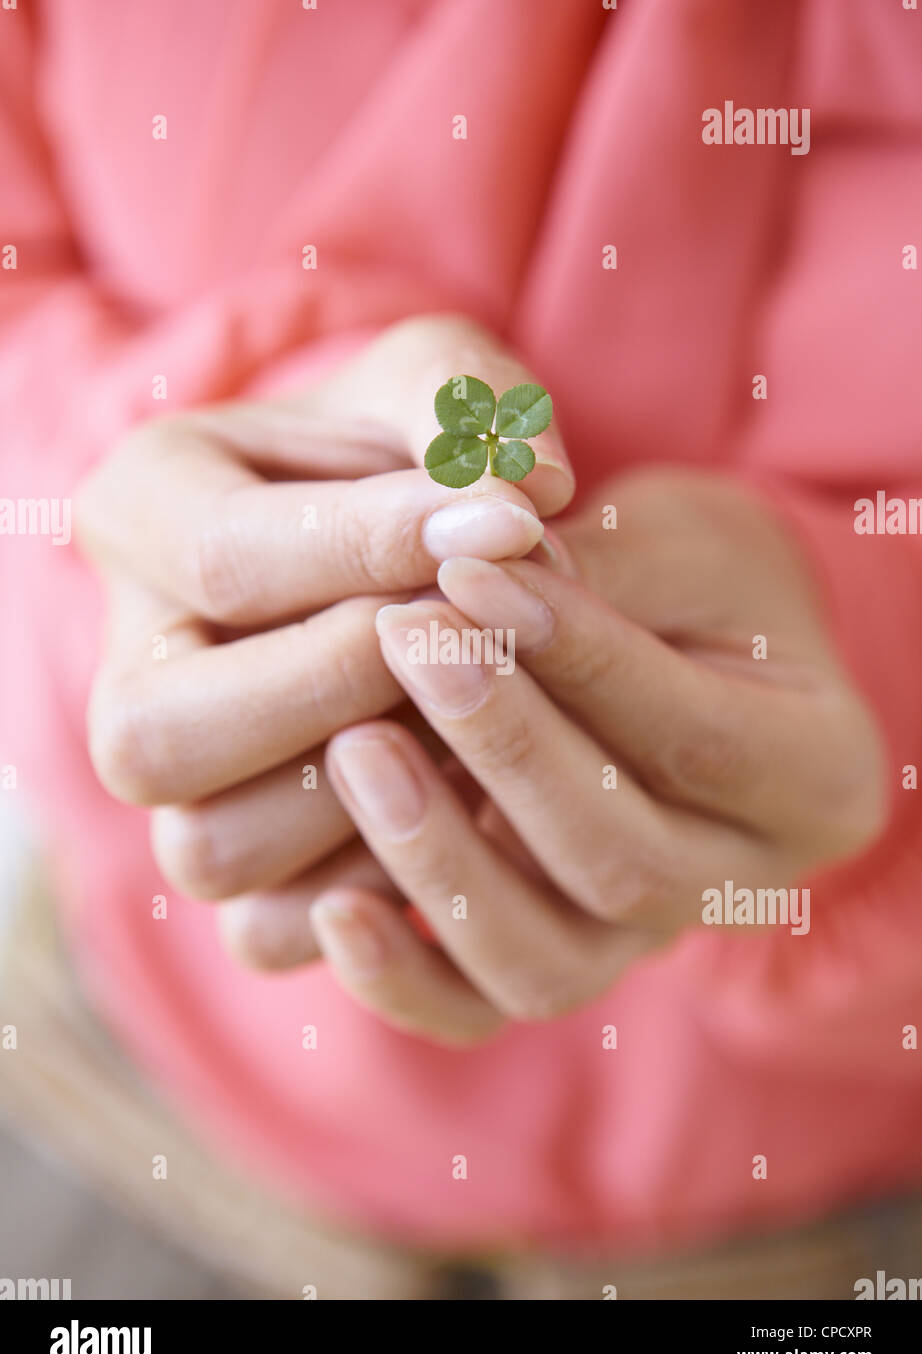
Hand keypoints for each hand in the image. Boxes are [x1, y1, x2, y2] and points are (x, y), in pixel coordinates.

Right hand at [75, 314, 573, 966]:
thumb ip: (471, 410)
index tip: (515, 527)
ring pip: (208, 850)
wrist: (401, 550)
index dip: (376, 551)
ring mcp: (172, 786)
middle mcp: (125, 664)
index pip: (226, 559)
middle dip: (336, 692)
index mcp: (142, 514)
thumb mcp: (435, 384)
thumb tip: (530, 498)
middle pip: (158, 736)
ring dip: (364, 800)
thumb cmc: (414, 456)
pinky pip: (268, 931)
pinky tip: (461, 805)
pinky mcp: (234, 869)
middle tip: (464, 645)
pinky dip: (372, 888)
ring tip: (474, 729)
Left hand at [305, 469, 886, 1043]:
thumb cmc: (691, 578)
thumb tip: (467, 586)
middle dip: (501, 748)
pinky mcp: (554, 959)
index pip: (694, 736)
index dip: (576, 658)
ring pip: (546, 961)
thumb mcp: (675, 547)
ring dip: (439, 859)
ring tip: (354, 748)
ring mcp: (643, 943)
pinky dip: (402, 978)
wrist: (691, 644)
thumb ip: (590, 579)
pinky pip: (478, 1011)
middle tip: (403, 637)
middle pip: (621, 862)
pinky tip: (333, 911)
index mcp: (816, 774)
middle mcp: (740, 883)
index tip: (468, 574)